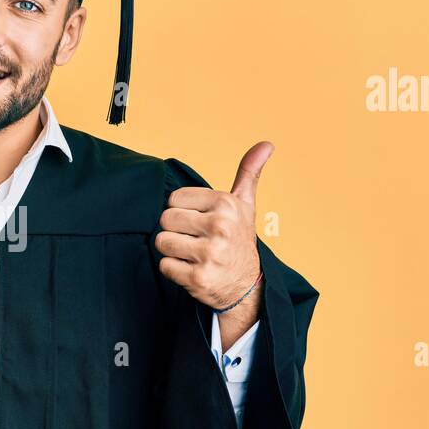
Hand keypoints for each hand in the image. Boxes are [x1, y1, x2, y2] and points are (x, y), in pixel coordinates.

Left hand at [156, 142, 269, 309]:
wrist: (246, 285)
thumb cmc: (238, 239)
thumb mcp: (244, 204)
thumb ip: (248, 172)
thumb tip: (266, 144)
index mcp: (226, 204)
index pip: (174, 199)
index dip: (182, 211)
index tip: (200, 221)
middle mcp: (219, 227)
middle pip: (165, 220)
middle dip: (175, 231)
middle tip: (195, 240)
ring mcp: (209, 254)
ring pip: (162, 242)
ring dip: (173, 251)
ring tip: (193, 254)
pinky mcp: (198, 278)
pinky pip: (164, 266)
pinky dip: (174, 270)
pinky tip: (193, 269)